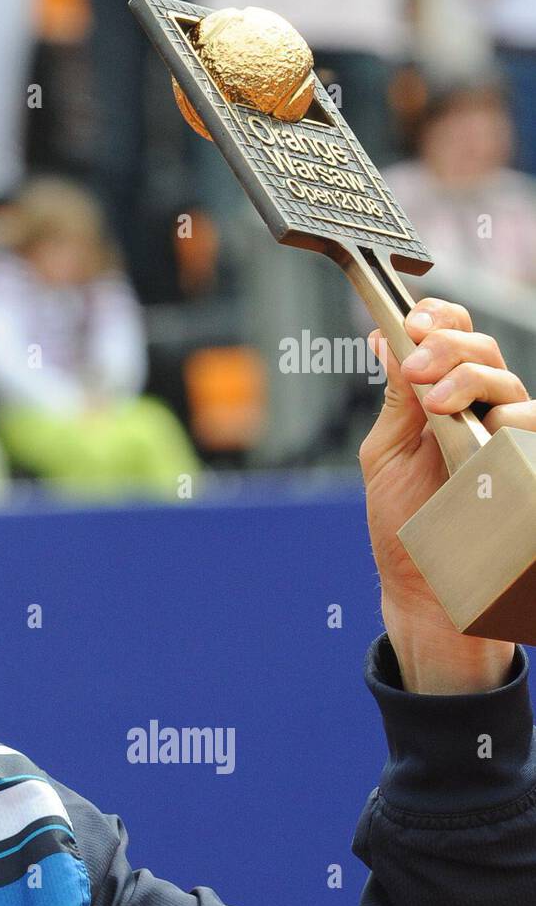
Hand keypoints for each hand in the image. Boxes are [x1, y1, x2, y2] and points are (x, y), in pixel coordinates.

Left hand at [361, 297, 535, 693]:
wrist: (425, 586)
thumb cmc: (405, 522)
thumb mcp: (385, 455)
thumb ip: (394, 399)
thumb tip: (385, 338)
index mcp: (444, 400)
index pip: (453, 340)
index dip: (439, 319)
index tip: (411, 319)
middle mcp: (483, 411)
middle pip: (483, 352)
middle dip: (447, 348)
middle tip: (415, 368)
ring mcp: (509, 437)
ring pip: (510, 384)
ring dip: (473, 380)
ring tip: (438, 403)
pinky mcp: (527, 466)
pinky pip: (534, 429)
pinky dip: (514, 420)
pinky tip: (490, 426)